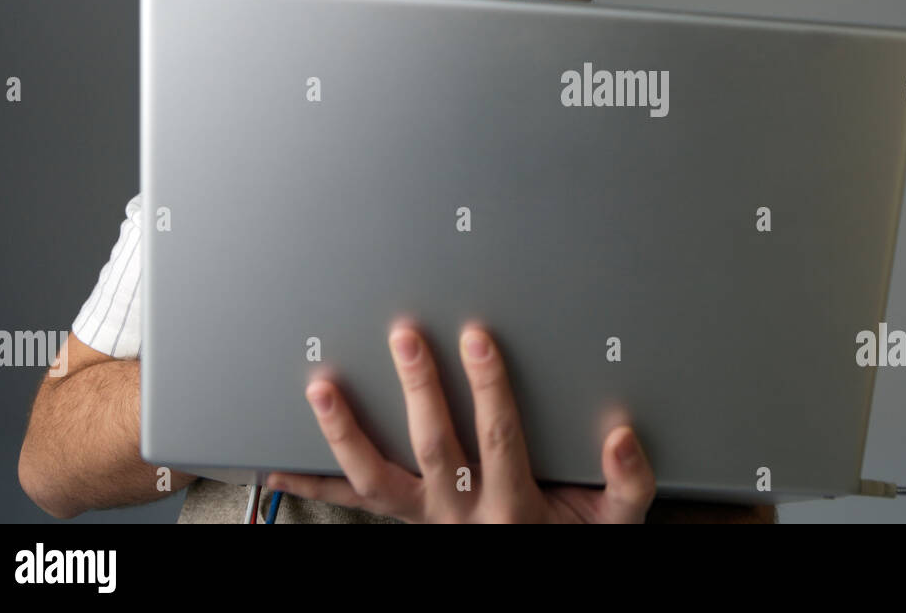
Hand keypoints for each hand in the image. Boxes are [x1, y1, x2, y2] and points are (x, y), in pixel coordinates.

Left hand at [266, 324, 656, 522]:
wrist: (538, 569)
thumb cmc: (570, 539)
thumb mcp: (613, 522)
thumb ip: (627, 483)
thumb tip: (620, 435)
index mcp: (512, 503)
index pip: (498, 434)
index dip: (487, 384)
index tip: (476, 337)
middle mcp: (460, 514)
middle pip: (434, 445)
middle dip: (419, 387)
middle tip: (404, 335)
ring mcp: (423, 520)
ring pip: (374, 480)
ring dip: (345, 432)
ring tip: (322, 385)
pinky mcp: (402, 522)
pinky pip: (352, 505)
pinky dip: (313, 484)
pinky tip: (278, 463)